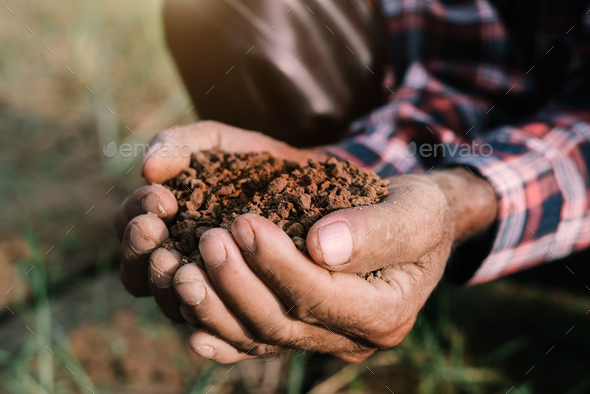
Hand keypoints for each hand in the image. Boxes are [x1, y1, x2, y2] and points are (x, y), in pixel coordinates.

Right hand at [114, 121, 325, 320]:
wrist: (308, 183)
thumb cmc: (254, 163)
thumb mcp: (214, 143)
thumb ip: (178, 145)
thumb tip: (148, 167)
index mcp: (164, 227)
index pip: (130, 233)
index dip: (135, 217)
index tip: (159, 198)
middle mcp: (178, 263)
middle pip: (138, 273)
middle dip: (141, 250)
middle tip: (156, 229)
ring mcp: (208, 290)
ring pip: (170, 303)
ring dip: (167, 284)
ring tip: (183, 263)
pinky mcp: (241, 311)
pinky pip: (214, 328)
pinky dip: (205, 316)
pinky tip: (215, 294)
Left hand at [159, 168, 497, 362]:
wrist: (414, 226)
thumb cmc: (419, 213)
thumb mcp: (415, 212)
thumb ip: (376, 230)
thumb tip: (321, 247)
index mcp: (384, 312)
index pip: (319, 295)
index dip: (277, 264)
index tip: (243, 223)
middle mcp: (350, 338)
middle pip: (280, 322)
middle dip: (237, 282)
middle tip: (207, 240)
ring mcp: (321, 340)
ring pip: (257, 337)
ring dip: (214, 307)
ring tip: (180, 269)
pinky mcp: (299, 331)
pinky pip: (251, 342)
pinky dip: (217, 333)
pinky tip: (186, 315)